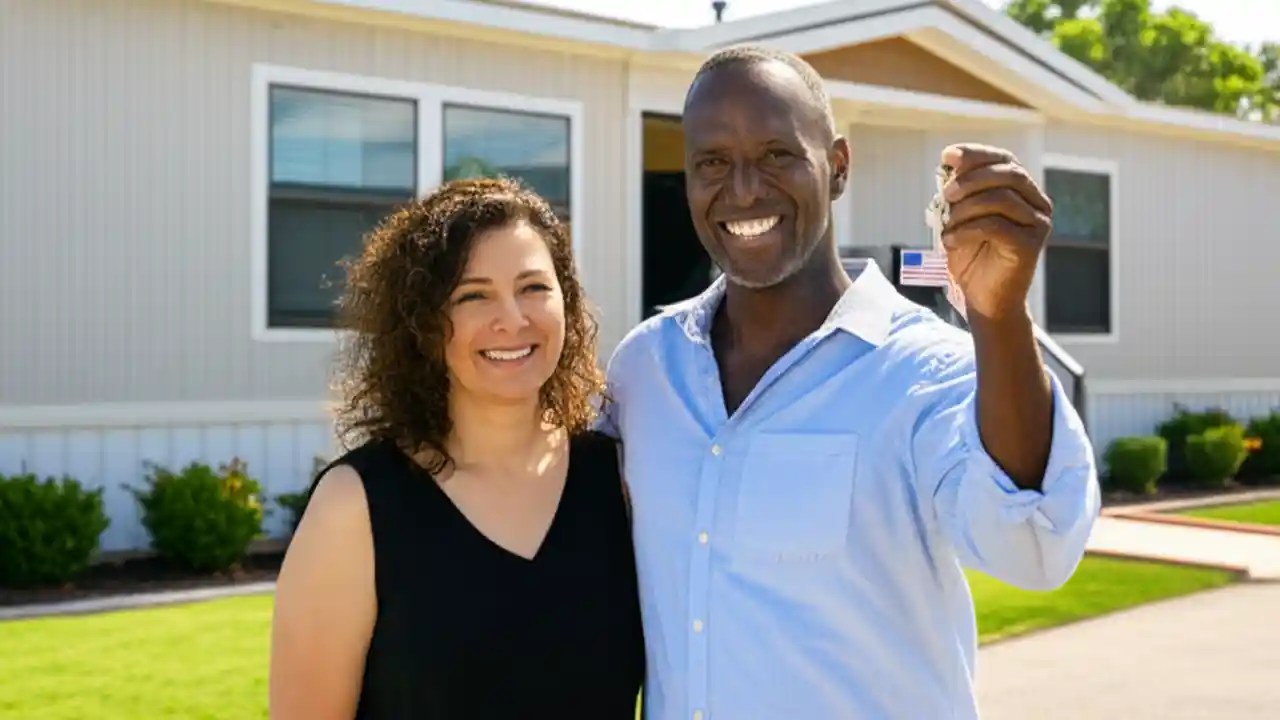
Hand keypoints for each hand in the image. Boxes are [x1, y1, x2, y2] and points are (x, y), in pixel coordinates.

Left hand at [937, 144, 1051, 321]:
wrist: (984, 301)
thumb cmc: (972, 258)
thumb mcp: (960, 218)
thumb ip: (959, 193)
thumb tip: (949, 163)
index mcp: (1022, 191)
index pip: (1004, 160)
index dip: (976, 154)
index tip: (947, 156)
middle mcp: (1037, 204)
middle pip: (1008, 174)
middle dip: (971, 179)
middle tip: (946, 194)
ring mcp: (1037, 223)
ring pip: (1001, 198)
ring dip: (966, 208)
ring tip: (947, 226)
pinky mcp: (1031, 244)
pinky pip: (996, 225)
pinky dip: (967, 230)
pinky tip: (950, 241)